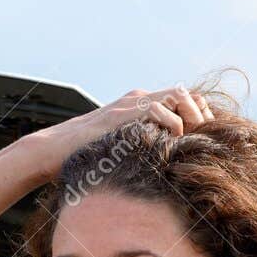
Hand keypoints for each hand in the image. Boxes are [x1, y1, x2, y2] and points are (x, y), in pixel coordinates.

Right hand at [28, 86, 213, 178]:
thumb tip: (168, 161)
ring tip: (187, 141)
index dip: (198, 116)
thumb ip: (143, 143)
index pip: (184, 100)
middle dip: (199, 117)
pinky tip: (169, 143)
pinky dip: (171, 125)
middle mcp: (138, 98)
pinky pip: (159, 110)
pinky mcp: (122, 113)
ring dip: (189, 119)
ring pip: (178, 96)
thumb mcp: (122, 146)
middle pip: (187, 95)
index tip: (202, 138)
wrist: (54, 151)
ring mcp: (129, 103)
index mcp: (140, 104)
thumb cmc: (86, 155)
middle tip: (200, 140)